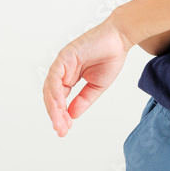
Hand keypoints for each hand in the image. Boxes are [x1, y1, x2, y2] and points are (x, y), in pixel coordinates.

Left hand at [43, 16, 132, 136]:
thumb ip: (83, 100)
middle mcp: (63, 70)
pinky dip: (56, 91)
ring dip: (54, 107)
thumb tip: (71, 116)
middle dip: (55, 114)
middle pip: (51, 95)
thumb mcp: (96, 86)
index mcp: (69, 77)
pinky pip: (55, 76)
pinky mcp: (64, 56)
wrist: (118, 40)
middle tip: (61, 130)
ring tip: (60, 122)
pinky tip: (61, 104)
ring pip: (50, 88)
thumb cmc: (109, 58)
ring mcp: (62, 63)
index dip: (60, 115)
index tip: (64, 129)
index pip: (59, 99)